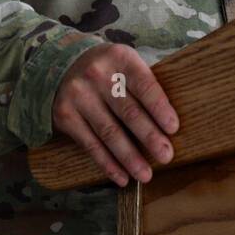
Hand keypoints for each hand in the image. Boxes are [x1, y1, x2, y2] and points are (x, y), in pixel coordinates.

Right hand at [51, 43, 178, 186]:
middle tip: (166, 156)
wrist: (60, 65)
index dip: (160, 108)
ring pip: (109, 132)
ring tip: (146, 174)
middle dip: (149, 137)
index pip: (144, 85)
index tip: (173, 128)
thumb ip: (143, 83)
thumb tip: (171, 122)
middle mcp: (97, 75)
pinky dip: (108, 163)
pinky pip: (91, 144)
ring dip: (130, 157)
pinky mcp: (65, 115)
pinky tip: (122, 176)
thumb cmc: (108, 69)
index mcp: (120, 58)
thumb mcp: (125, 63)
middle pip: (128, 111)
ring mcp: (79, 96)